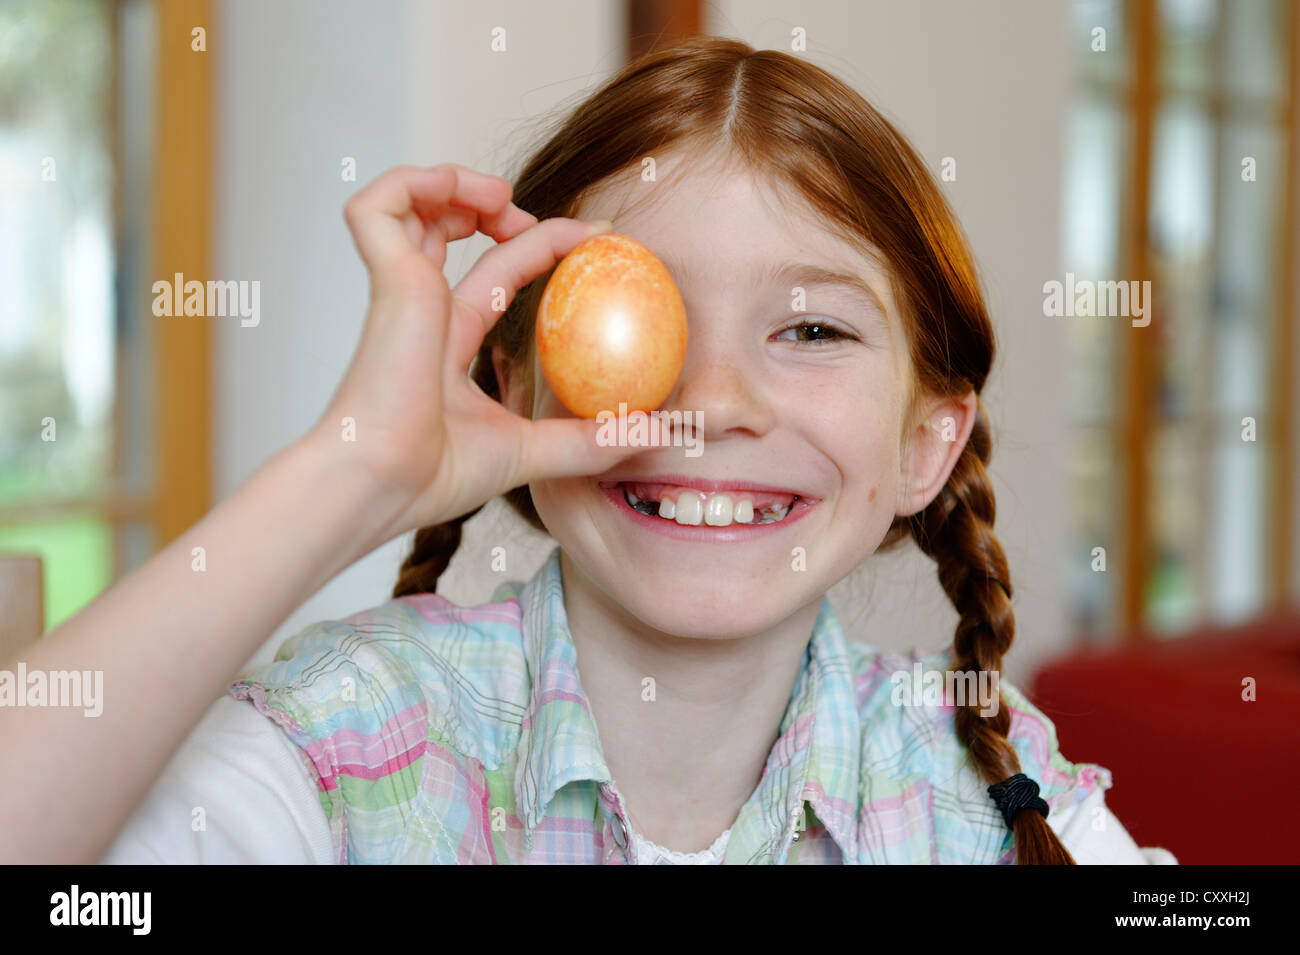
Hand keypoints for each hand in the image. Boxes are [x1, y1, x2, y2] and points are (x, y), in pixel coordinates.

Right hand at [312, 163, 653, 540]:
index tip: (599, 238)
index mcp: (448, 342)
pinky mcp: (384, 279)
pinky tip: (466, 195)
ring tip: (502, 195)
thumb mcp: (532, 452)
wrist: (381, 485)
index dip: (542, 248)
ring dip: (457, 181)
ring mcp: (400, 291)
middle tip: (536, 213)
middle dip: (494, 205)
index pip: (497, 276)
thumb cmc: (432, 477)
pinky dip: (414, 182)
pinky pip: (377, 206)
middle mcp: (422, 310)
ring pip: (410, 204)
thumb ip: (592, 440)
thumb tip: (662, 435)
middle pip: (450, 229)